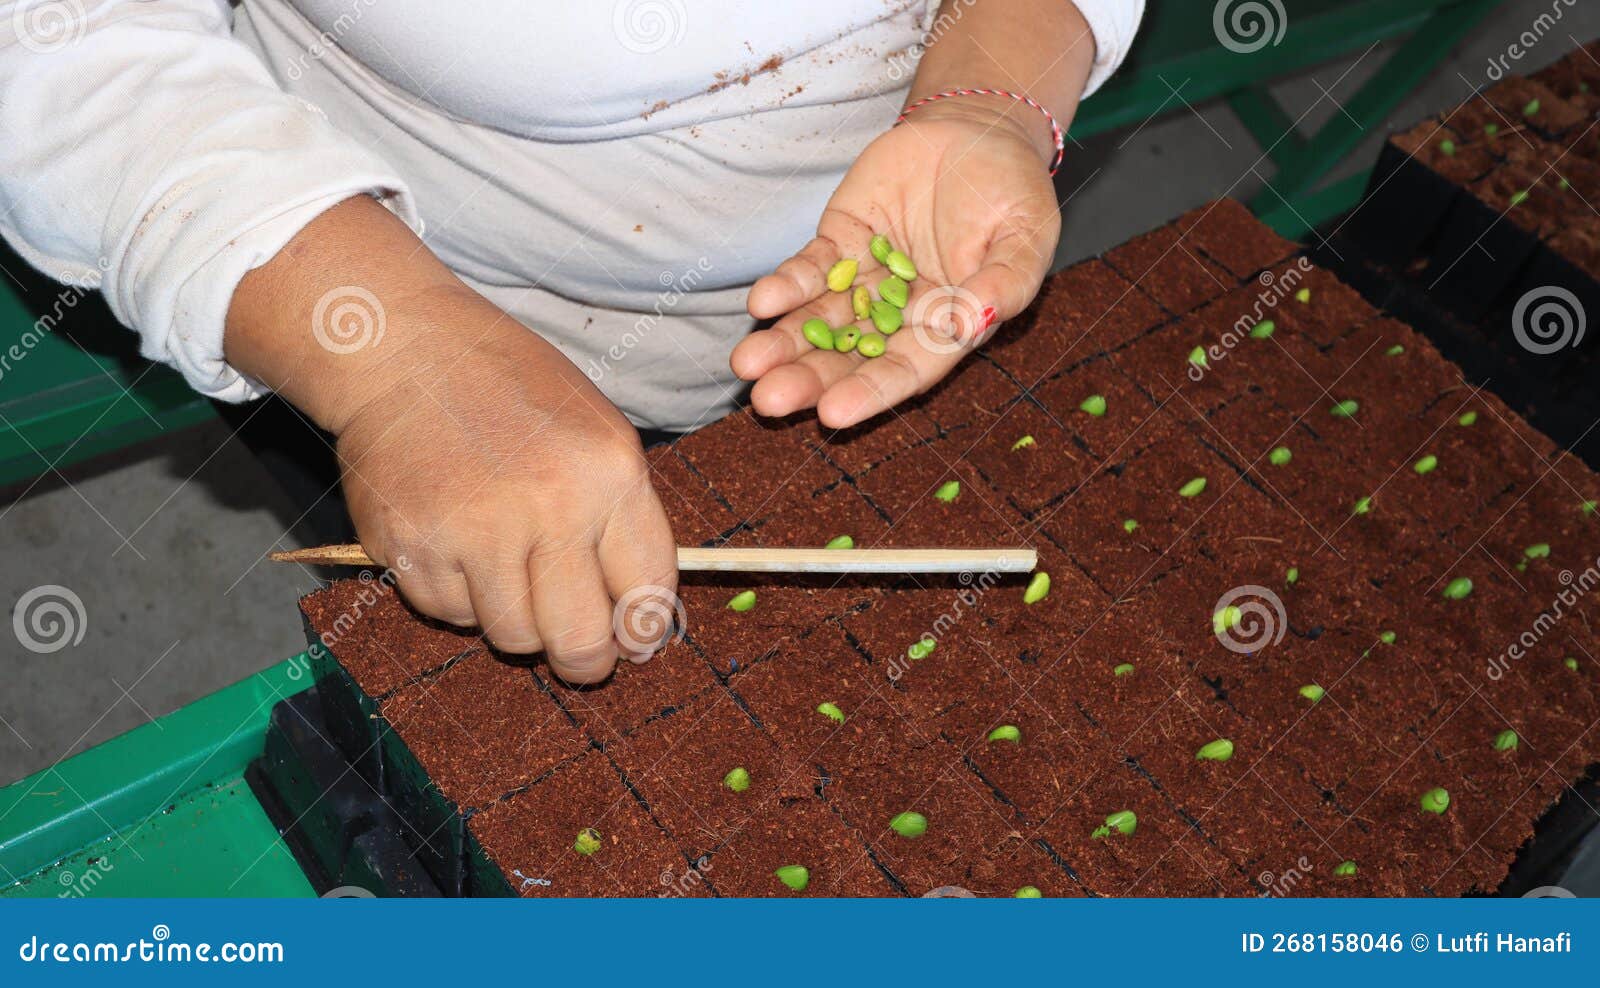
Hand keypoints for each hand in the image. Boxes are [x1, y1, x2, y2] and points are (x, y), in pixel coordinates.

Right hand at [334, 289, 678, 683]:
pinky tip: (457, 547)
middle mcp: (548, 507)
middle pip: (579, 637)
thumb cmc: (511, 390)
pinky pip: (449, 614)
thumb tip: (639, 613)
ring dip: (518, 625)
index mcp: (610, 473)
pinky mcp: (413, 548)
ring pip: (513, 637)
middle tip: (583, 661)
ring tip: (509, 577)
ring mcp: (475, 532)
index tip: (634, 643)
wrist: (407, 351)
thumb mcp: (597, 431)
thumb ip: (622, 516)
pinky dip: (458, 598)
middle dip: (586, 662)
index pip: (646, 589)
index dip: (643, 630)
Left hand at [733, 101, 1061, 427]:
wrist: (977, 131)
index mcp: (947, 329)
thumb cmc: (1013, 192)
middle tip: (768, 401)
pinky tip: (762, 301)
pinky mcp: (839, 243)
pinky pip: (808, 270)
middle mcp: (899, 315)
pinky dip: (785, 286)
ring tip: (746, 365)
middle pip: (849, 356)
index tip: (831, 415)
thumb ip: (1006, 282)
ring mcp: (864, 280)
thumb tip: (973, 323)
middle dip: (808, 378)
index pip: (904, 371)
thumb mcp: (1027, 236)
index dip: (869, 393)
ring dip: (782, 343)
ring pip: (818, 320)